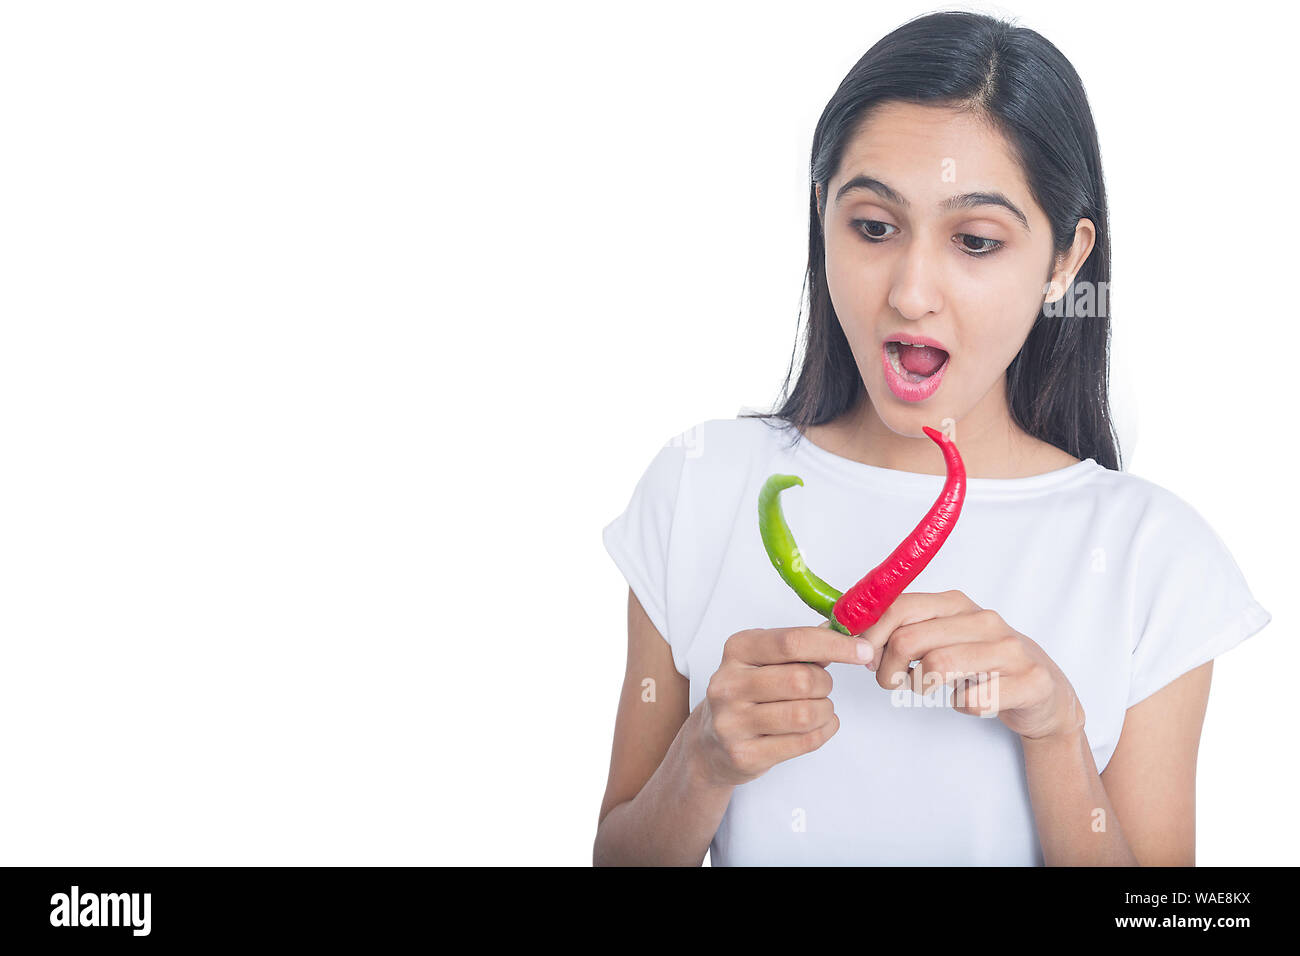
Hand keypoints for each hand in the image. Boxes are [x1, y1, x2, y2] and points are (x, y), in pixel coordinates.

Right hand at [692, 625, 873, 786]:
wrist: (710, 743)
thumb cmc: (748, 694)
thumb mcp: (765, 660)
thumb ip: (802, 645)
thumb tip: (847, 629)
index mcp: (737, 649)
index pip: (792, 642)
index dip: (835, 645)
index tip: (863, 650)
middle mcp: (728, 684)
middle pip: (801, 680)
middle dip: (825, 684)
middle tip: (822, 688)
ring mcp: (731, 722)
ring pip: (805, 714)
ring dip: (825, 710)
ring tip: (818, 708)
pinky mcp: (743, 755)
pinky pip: (804, 742)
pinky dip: (823, 732)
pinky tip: (817, 726)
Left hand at [857, 590, 1085, 740]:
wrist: (1045, 693)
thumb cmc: (984, 665)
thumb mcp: (943, 639)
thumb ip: (904, 631)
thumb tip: (855, 640)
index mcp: (957, 604)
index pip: (899, 607)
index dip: (871, 635)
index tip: (865, 656)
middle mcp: (985, 620)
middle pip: (910, 639)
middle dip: (888, 669)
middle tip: (892, 682)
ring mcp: (1010, 649)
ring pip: (938, 666)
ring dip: (921, 687)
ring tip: (927, 689)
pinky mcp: (1030, 681)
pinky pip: (974, 699)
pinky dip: (962, 706)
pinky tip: (971, 701)